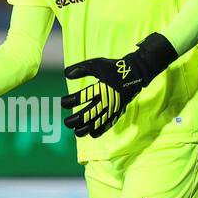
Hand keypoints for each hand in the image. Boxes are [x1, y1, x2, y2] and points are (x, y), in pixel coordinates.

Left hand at [61, 33, 176, 137]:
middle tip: (67, 122)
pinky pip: (108, 125)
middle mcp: (107, 100)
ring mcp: (113, 108)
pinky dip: (99, 130)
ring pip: (98, 124)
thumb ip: (81, 68)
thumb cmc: (113, 68)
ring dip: (85, 129)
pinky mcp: (118, 112)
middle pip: (88, 115)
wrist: (135, 73)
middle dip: (75, 120)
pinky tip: (91, 133)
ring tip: (76, 132)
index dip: (69, 102)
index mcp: (100, 88)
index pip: (81, 97)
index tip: (63, 102)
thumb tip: (66, 74)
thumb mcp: (96, 64)